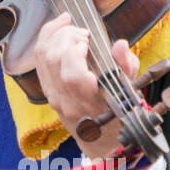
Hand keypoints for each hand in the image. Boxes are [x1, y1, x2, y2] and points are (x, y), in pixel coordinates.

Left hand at [34, 13, 139, 157]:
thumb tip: (119, 44)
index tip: (89, 43)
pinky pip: (39, 62)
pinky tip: (59, 30)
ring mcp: (54, 97)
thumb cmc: (118, 111)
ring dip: (54, 35)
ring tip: (72, 28)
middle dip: (65, 36)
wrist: (101, 140)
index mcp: (90, 102)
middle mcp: (68, 101)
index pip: (71, 75)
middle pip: (52, 60)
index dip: (75, 52)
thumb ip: (125, 66)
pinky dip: (46, 41)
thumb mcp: (129, 89)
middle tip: (83, 33)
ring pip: (42, 58)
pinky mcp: (47, 91)